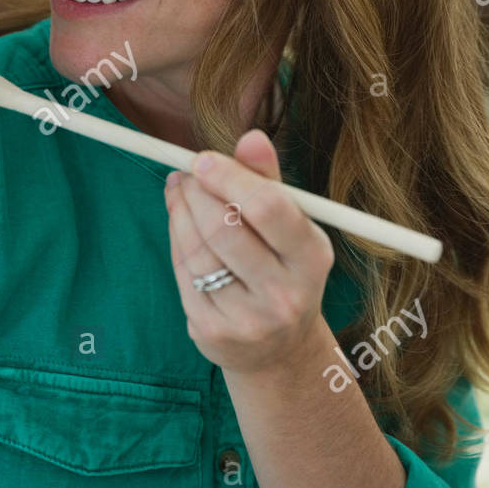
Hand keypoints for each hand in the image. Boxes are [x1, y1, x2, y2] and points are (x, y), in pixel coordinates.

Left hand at [164, 128, 335, 374]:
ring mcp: (247, 318)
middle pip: (224, 229)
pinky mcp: (212, 332)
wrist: (279, 351)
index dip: (230, 177)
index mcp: (312, 258)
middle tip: (188, 174)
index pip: (269, 208)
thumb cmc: (283, 270)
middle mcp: (285, 293)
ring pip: (197, 250)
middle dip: (198, 192)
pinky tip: (179, 223)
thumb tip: (251, 136)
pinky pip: (183, 273)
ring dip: (179, 211)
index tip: (203, 159)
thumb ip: (269, 181)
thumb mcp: (291, 228)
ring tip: (179, 190)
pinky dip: (176, 240)